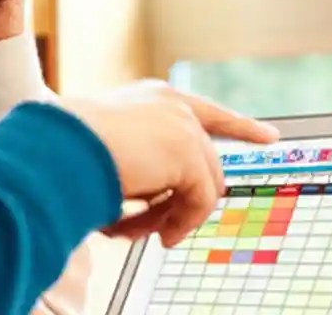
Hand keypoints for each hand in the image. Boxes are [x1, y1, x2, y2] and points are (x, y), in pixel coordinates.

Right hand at [59, 81, 279, 247]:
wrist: (60, 145)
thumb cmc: (68, 151)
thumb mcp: (109, 155)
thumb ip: (143, 170)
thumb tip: (161, 209)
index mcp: (154, 98)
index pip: (208, 112)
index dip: (242, 126)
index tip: (271, 136)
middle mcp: (174, 105)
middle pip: (205, 164)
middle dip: (184, 204)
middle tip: (163, 233)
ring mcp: (184, 126)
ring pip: (203, 186)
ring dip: (173, 216)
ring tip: (141, 232)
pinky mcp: (189, 152)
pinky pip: (200, 201)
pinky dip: (181, 223)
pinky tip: (157, 234)